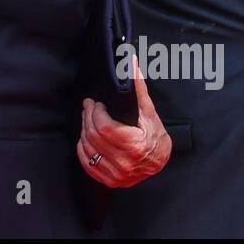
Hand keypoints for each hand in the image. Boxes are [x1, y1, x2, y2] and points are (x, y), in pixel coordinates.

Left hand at [77, 55, 172, 186]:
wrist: (160, 160)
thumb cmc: (155, 135)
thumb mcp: (148, 111)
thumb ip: (138, 87)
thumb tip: (131, 62)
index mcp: (135, 146)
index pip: (103, 127)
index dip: (96, 112)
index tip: (97, 103)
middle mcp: (125, 163)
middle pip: (93, 136)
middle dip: (88, 117)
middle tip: (88, 106)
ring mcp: (116, 174)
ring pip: (88, 148)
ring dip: (84, 130)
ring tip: (88, 119)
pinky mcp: (109, 180)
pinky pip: (87, 164)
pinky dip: (83, 148)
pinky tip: (86, 137)